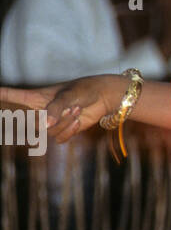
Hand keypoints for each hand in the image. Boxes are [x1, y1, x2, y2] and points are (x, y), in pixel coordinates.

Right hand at [0, 77, 121, 143]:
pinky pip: (60, 139)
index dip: (1, 95)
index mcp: (37, 97)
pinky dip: (70, 132)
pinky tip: (78, 121)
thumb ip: (54, 109)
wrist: (102, 98)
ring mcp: (52, 122)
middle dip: (52, 118)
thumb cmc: (83, 90)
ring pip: (49, 133)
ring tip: (77, 110)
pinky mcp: (64, 131)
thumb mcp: (67, 96)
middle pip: (32, 124)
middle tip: (71, 107)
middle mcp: (41, 110)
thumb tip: (44, 126)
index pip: (13, 96)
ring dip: (66, 123)